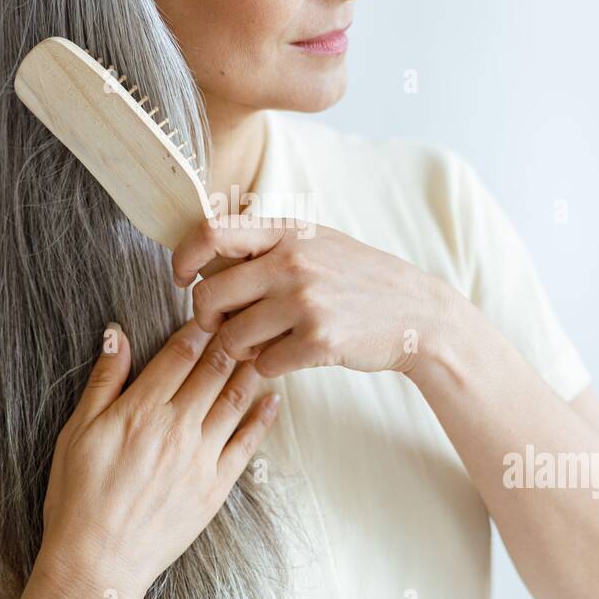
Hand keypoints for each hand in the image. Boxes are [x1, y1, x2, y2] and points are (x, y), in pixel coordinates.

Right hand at [38, 317, 280, 598]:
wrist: (98, 564)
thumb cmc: (78, 497)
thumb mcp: (77, 431)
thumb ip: (104, 380)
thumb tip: (116, 333)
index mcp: (142, 409)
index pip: (181, 352)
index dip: (200, 325)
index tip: (213, 307)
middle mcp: (178, 427)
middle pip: (215, 368)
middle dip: (234, 336)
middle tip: (250, 314)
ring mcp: (202, 457)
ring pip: (237, 399)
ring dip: (254, 368)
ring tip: (267, 345)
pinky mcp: (216, 486)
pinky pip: (247, 443)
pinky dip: (263, 417)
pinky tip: (273, 398)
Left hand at [171, 215, 452, 379]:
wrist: (416, 312)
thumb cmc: (355, 278)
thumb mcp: (314, 241)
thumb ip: (264, 244)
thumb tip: (201, 257)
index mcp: (285, 232)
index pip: (210, 233)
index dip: (183, 258)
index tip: (182, 278)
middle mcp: (291, 262)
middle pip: (208, 295)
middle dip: (206, 318)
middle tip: (222, 324)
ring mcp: (305, 301)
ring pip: (231, 337)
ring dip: (238, 348)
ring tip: (263, 341)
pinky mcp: (319, 340)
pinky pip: (262, 364)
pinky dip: (268, 366)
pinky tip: (289, 355)